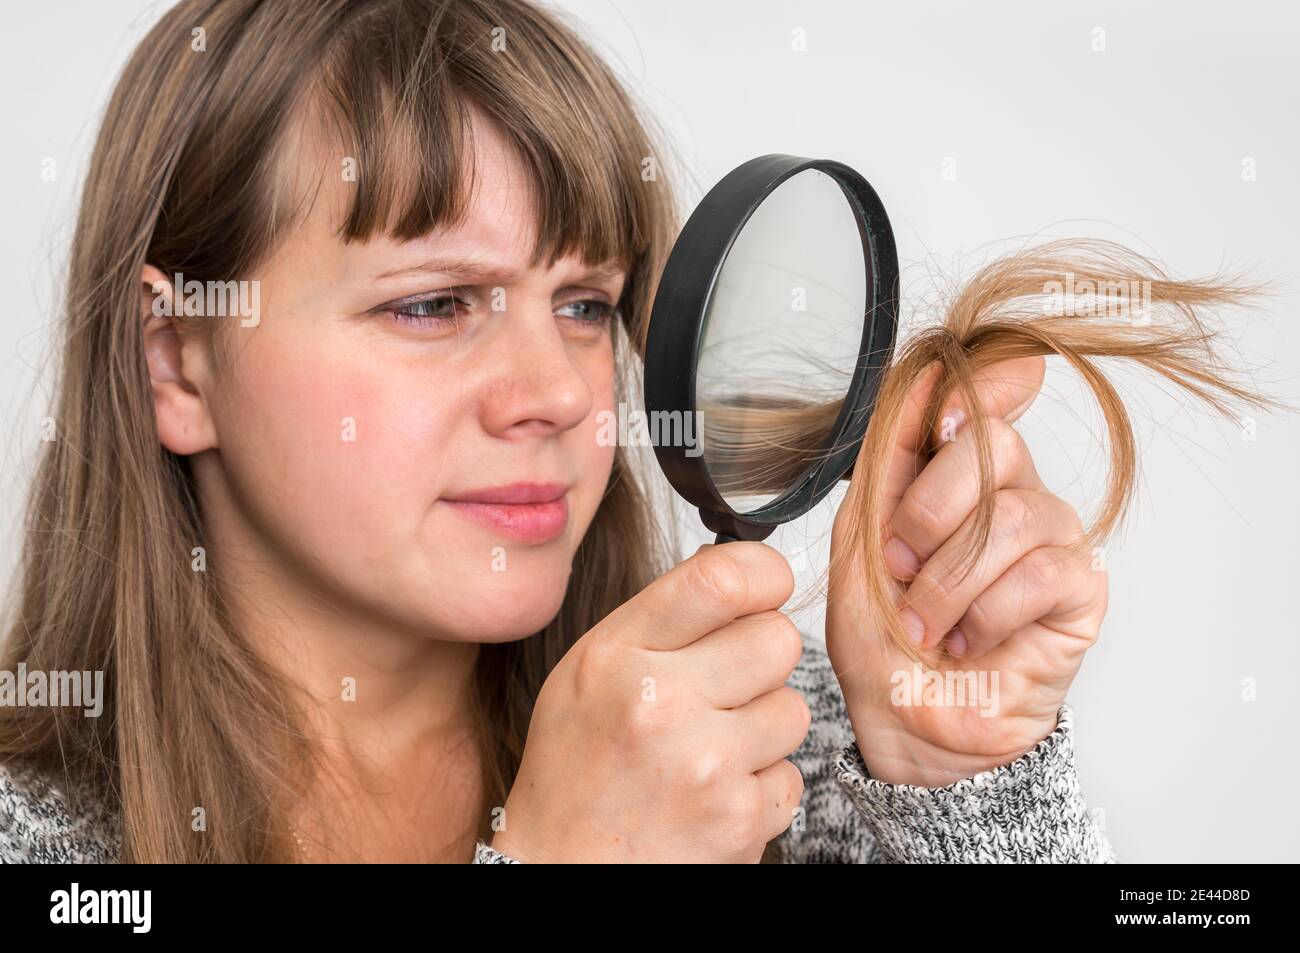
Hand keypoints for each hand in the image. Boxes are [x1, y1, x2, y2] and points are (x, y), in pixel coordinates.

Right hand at [492, 541, 809, 861]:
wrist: (564, 871)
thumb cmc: (577, 770)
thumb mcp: (588, 673)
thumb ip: (661, 623)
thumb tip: (745, 583)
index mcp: (618, 655)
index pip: (722, 577)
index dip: (764, 574)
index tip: (767, 587)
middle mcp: (662, 703)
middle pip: (779, 638)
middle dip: (763, 659)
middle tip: (726, 687)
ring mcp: (706, 764)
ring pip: (793, 708)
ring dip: (764, 727)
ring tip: (710, 748)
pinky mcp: (739, 820)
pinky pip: (792, 775)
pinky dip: (762, 785)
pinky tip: (714, 793)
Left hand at [826, 356, 1107, 786]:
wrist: (903, 718)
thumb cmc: (882, 634)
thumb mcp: (861, 535)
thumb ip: (891, 456)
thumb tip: (928, 371)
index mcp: (958, 472)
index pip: (985, 395)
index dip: (984, 380)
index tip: (958, 406)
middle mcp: (1012, 492)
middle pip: (992, 444)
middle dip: (925, 514)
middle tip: (899, 570)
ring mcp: (1053, 538)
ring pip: (1010, 515)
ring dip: (947, 580)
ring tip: (924, 624)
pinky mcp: (1081, 590)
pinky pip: (1038, 573)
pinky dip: (984, 616)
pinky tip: (968, 642)